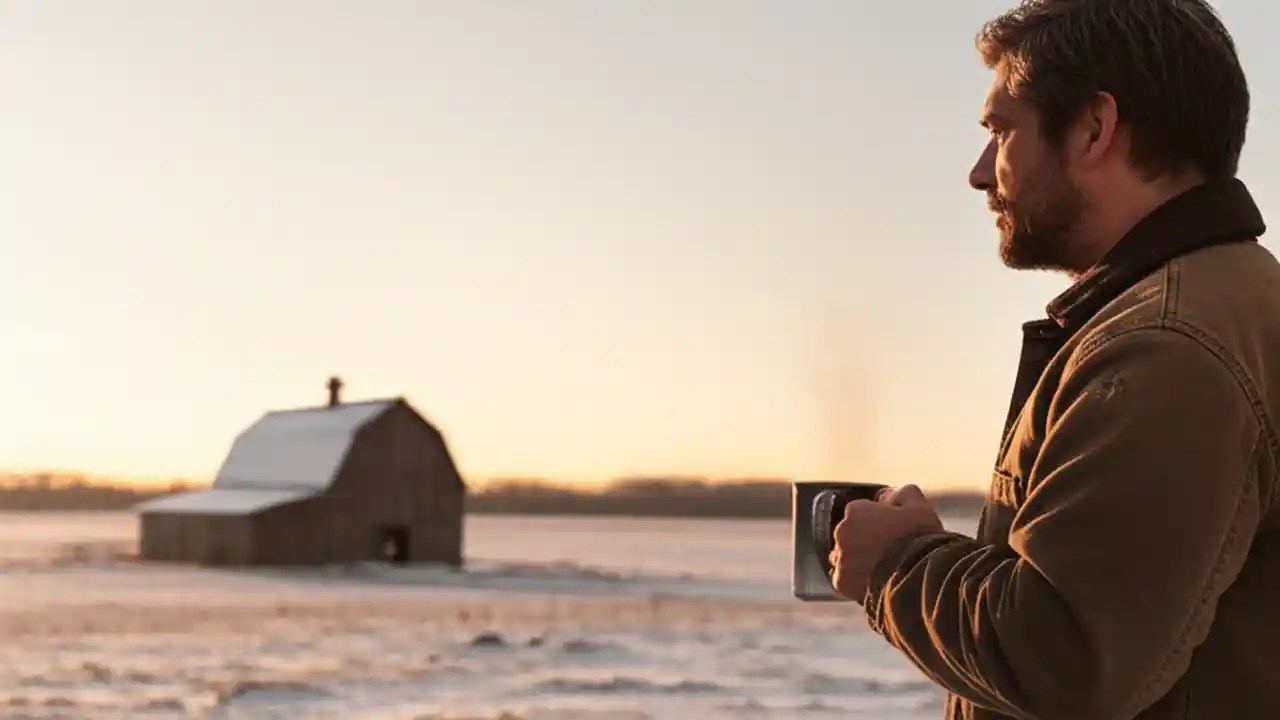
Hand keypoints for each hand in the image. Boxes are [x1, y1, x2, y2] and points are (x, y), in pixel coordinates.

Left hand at [829, 484, 944, 602]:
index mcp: (855, 511)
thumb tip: (888, 497)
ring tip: (883, 570)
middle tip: (889, 552)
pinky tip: (876, 582)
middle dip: (866, 541)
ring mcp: (840, 558)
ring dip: (858, 561)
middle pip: (851, 535)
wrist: (919, 578)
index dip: (879, 522)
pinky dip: (856, 581)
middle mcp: (841, 532)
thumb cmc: (920, 539)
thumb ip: (901, 494)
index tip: (893, 532)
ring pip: (846, 557)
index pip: (861, 512)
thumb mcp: (918, 506)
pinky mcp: (841, 582)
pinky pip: (845, 580)